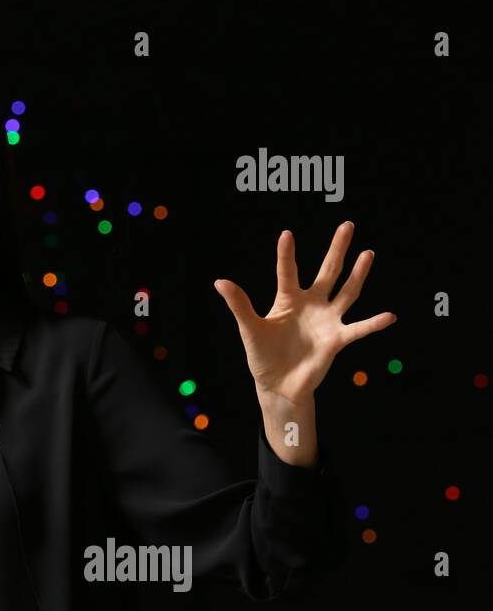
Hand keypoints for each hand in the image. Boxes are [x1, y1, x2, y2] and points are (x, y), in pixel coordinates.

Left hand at [213, 221, 396, 404]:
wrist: (277, 384)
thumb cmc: (262, 355)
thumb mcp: (249, 328)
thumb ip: (239, 304)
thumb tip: (219, 281)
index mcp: (288, 300)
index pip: (287, 272)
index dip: (286, 254)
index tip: (286, 234)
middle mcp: (311, 305)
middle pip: (327, 271)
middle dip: (337, 249)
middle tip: (347, 225)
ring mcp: (327, 320)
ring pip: (347, 292)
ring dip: (358, 274)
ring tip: (368, 253)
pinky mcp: (337, 340)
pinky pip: (358, 329)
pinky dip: (373, 324)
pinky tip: (389, 316)